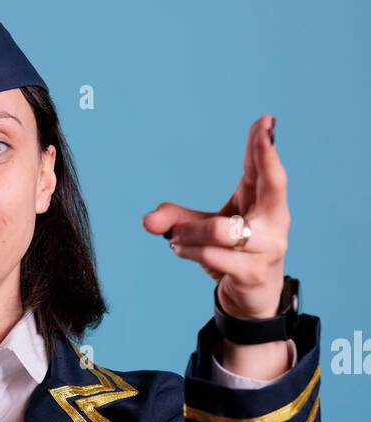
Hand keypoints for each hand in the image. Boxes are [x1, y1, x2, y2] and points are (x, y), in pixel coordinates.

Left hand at [141, 114, 286, 318]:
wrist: (251, 299)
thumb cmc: (231, 254)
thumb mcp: (203, 229)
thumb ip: (175, 219)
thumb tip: (147, 221)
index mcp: (266, 202)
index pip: (266, 169)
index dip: (264, 145)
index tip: (266, 122)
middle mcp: (274, 221)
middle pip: (273, 184)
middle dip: (266, 158)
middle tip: (263, 135)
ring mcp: (267, 247)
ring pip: (221, 229)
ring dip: (188, 232)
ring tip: (175, 237)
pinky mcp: (252, 272)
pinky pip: (210, 254)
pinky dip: (187, 249)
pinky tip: (179, 248)